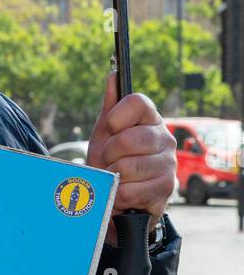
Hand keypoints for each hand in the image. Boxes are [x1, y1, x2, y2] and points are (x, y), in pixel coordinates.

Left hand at [87, 74, 176, 242]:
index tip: (109, 129)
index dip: (116, 116)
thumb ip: (110, 107)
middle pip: (129, 139)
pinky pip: (130, 190)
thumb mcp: (106, 135)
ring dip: (112, 176)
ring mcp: (168, 164)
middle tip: (106, 161)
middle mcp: (165, 139)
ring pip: (128, 167)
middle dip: (108, 154)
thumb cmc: (114, 162)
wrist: (123, 198)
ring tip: (114, 178)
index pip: (138, 102)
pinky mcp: (166, 188)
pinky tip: (123, 193)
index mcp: (151, 120)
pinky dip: (118, 194)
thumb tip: (112, 76)